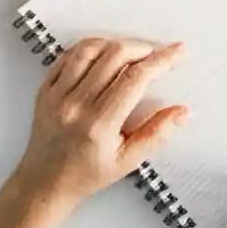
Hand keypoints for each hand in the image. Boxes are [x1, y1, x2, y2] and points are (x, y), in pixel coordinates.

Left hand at [13, 38, 187, 205]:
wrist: (45, 183)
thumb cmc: (86, 175)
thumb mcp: (128, 162)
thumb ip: (156, 134)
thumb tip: (182, 112)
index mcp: (99, 125)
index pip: (136, 79)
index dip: (161, 60)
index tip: (177, 51)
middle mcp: (76, 105)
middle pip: (114, 55)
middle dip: (142, 48)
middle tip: (155, 54)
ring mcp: (57, 95)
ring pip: (89, 49)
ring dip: (115, 44)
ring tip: (130, 52)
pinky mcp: (44, 90)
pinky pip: (67, 56)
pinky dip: (88, 48)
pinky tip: (102, 54)